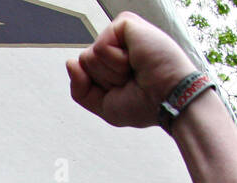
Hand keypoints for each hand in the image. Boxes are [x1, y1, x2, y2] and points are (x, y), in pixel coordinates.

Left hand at [67, 11, 195, 129]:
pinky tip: (134, 59)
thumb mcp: (103, 105)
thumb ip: (80, 89)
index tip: (125, 90)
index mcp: (112, 62)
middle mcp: (116, 46)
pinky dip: (115, 60)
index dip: (98, 88)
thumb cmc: (144, 104)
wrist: (167, 99)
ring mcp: (121, 34)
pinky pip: (99, 46)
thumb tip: (70, 62)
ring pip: (88, 56)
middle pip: (84, 62)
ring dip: (110, 72)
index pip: (83, 71)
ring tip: (134, 70)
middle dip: (104, 79)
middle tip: (130, 79)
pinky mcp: (125, 24)